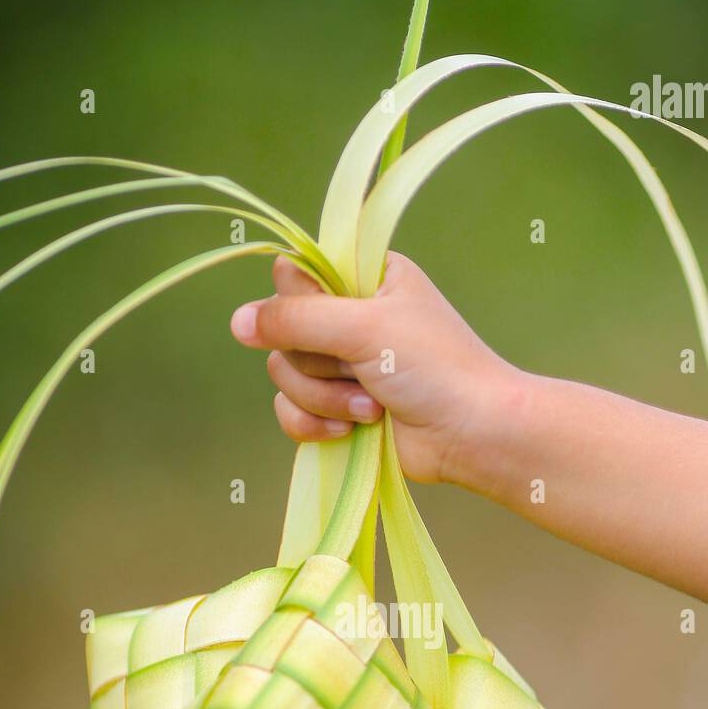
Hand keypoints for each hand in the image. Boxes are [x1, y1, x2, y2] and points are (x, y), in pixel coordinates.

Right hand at [230, 252, 518, 483]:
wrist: (471, 434)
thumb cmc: (434, 367)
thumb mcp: (364, 326)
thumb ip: (296, 319)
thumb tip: (236, 322)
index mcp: (365, 278)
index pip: (295, 274)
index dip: (302, 302)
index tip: (334, 320)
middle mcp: (350, 318)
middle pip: (284, 331)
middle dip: (319, 362)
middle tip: (364, 370)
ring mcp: (342, 366)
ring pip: (284, 375)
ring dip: (324, 398)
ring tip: (372, 408)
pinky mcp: (337, 410)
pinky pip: (291, 412)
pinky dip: (316, 425)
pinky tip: (352, 431)